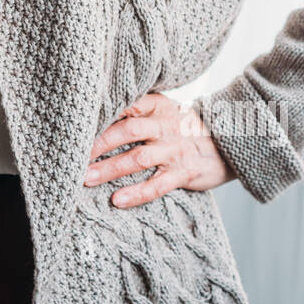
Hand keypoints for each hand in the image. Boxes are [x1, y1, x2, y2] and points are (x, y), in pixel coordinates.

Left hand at [83, 91, 236, 208]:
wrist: (229, 145)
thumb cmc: (184, 129)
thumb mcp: (166, 111)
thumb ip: (138, 110)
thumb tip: (97, 114)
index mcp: (158, 107)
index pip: (129, 104)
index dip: (105, 111)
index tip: (80, 120)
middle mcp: (166, 126)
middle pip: (128, 131)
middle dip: (99, 143)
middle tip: (75, 154)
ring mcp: (175, 150)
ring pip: (138, 158)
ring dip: (110, 169)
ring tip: (86, 179)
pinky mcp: (183, 173)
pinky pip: (157, 185)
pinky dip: (136, 193)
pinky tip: (117, 200)